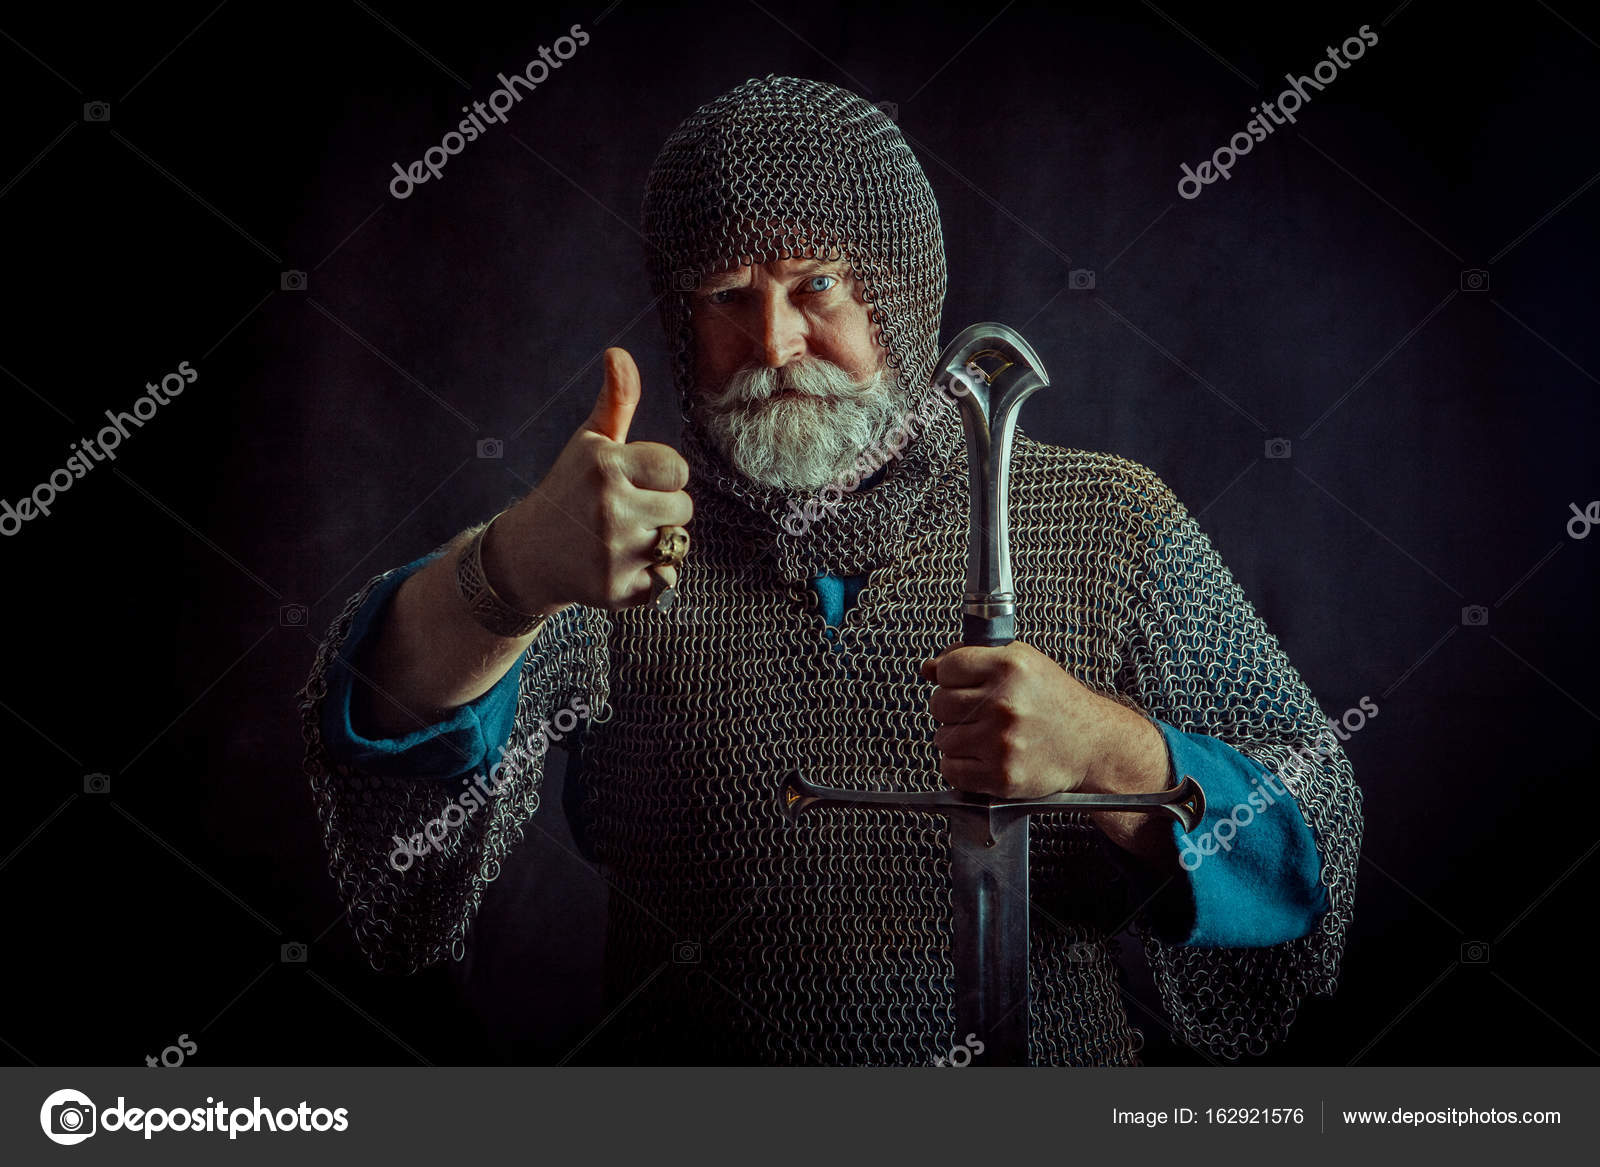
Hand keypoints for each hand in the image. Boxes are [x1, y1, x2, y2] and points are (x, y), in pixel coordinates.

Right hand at [485, 347, 692, 613]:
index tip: (633, 481)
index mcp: (605, 466)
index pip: (678, 469)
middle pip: (684, 507)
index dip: (660, 476)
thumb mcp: (589, 444)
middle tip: (625, 512)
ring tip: (622, 537)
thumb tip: (618, 353)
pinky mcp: (617, 590)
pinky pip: (667, 578)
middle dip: (661, 508)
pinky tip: (620, 564)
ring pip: (678, 542)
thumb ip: (616, 401)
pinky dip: (651, 575)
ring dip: (659, 541)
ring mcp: (613, 552)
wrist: (530, 555)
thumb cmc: (569, 490)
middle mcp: (609, 508)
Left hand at [919, 640, 1169, 801]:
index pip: (946, 668)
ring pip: (942, 738)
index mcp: (1010, 667)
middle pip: (938, 704)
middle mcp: (1005, 703)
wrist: (1090, 744)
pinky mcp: (1002, 775)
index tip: (965, 684)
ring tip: (984, 735)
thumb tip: (928, 669)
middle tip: (977, 712)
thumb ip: (972, 658)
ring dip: (956, 738)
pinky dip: (960, 766)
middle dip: (952, 709)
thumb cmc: (1055, 702)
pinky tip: (982, 756)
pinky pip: (951, 770)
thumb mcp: (1021, 663)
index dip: (951, 677)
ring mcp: (1002, 742)